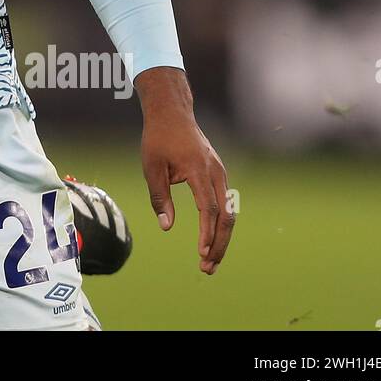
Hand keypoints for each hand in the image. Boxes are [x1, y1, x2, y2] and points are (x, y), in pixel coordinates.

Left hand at [135, 66, 233, 274]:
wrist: (172, 113)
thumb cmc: (158, 139)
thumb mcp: (151, 167)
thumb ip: (159, 197)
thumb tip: (167, 227)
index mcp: (199, 170)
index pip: (208, 209)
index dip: (206, 233)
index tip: (201, 253)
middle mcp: (216, 172)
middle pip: (226, 216)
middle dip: (219, 244)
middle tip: (207, 268)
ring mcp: (220, 173)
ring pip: (229, 212)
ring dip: (221, 238)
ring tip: (210, 261)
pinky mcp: (219, 174)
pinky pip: (225, 203)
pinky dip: (221, 224)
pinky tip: (212, 239)